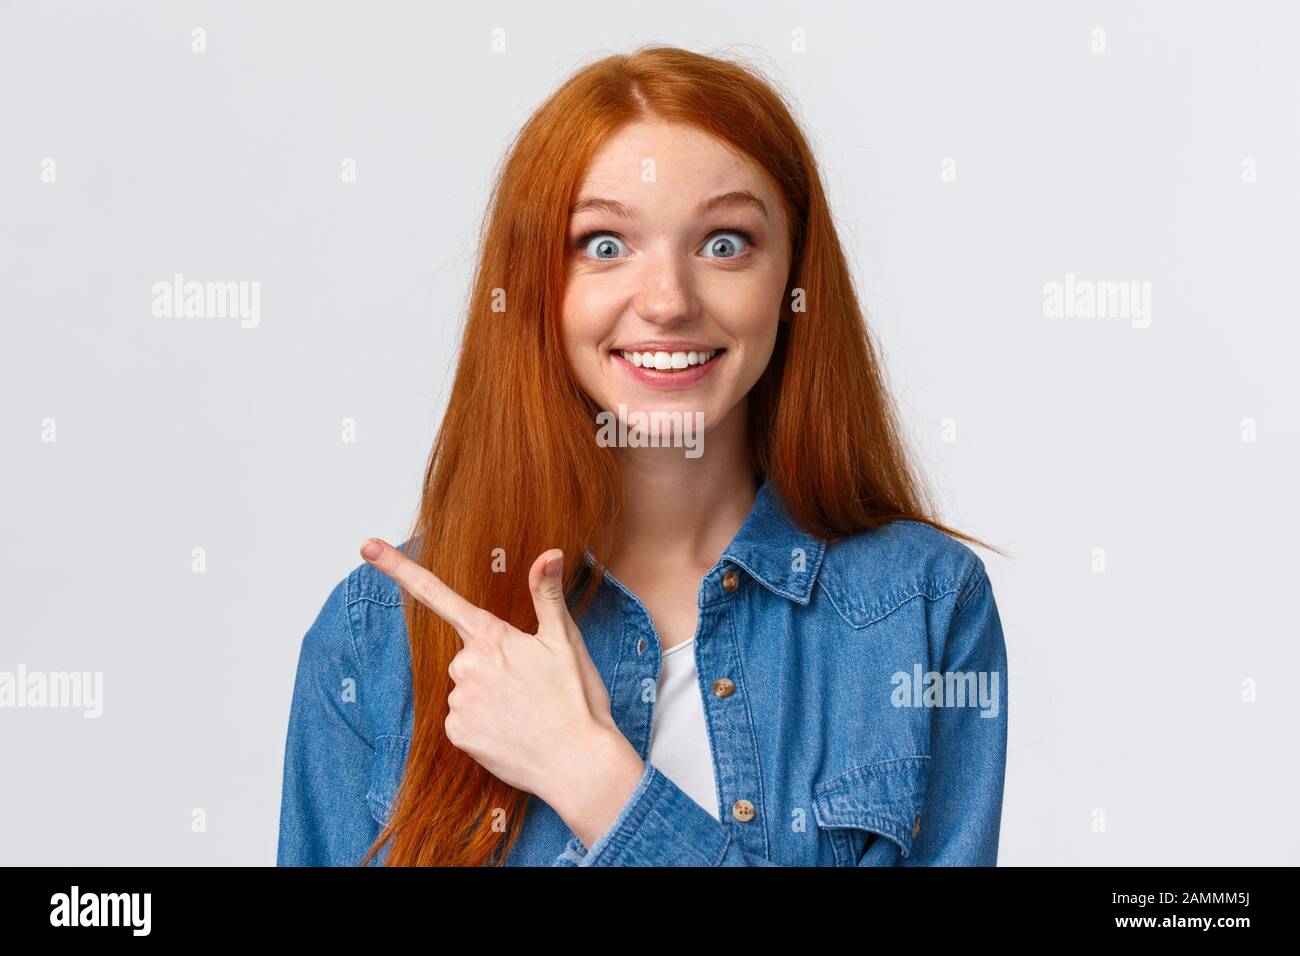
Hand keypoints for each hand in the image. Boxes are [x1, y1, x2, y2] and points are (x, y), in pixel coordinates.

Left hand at [358, 537, 618, 803]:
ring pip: (465, 689)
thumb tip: (549, 552)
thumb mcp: (565, 640)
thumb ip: (546, 594)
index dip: (398, 568)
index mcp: (490, 636)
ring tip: (525, 712)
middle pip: (467, 656)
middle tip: (530, 686)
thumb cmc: (576, 699)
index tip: (367, 547)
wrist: (577, 764)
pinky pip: (463, 720)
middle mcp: (465, 665)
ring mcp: (458, 701)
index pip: (437, 594)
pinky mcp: (456, 734)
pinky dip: (483, 724)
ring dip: (489, 696)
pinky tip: (510, 731)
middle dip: (492, 665)